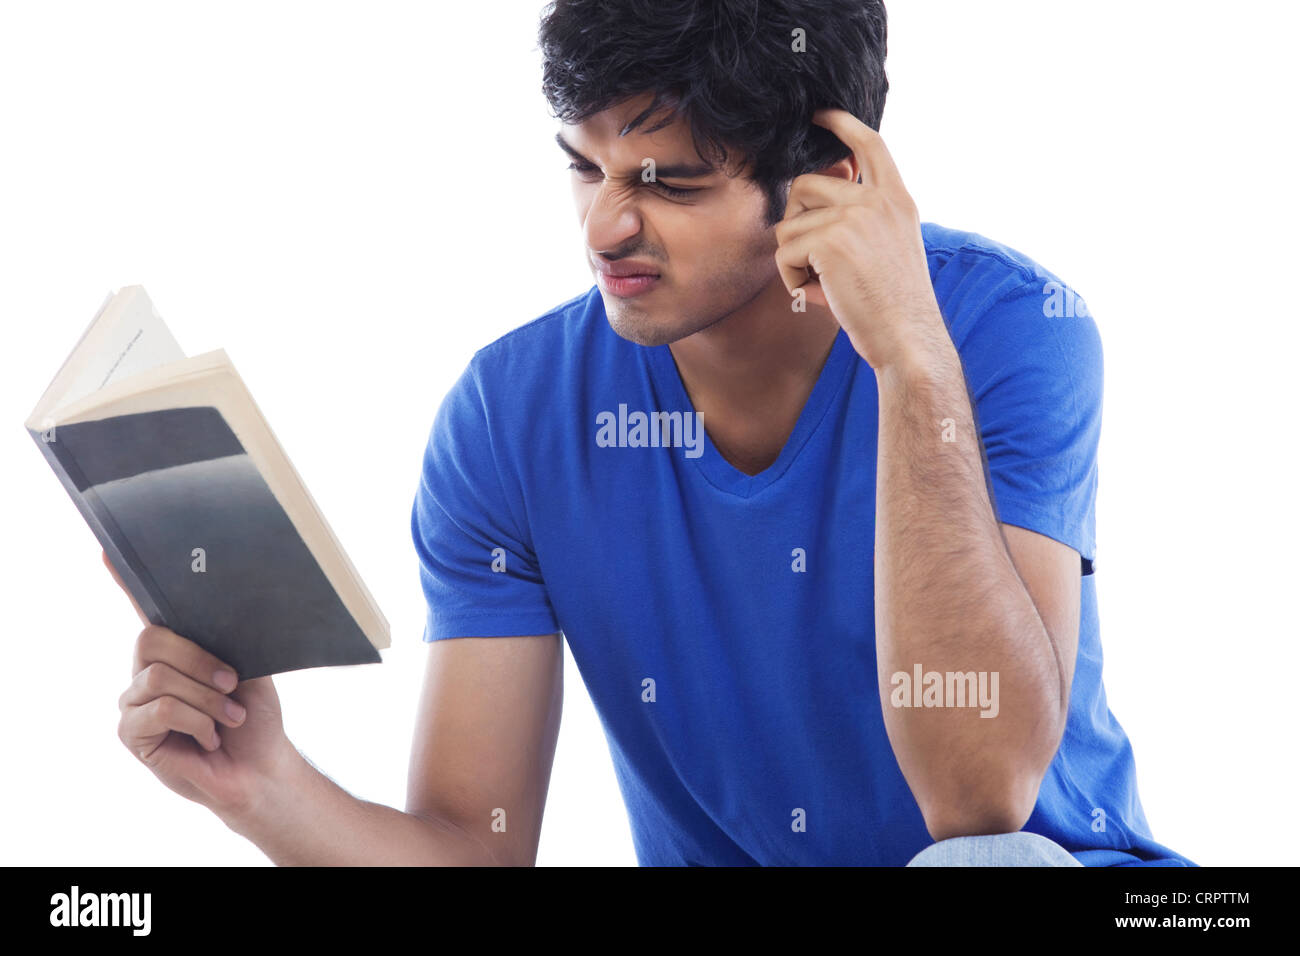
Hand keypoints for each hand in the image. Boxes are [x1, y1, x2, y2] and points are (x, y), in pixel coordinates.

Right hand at [105, 550, 294, 818]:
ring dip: (207, 698)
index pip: (146, 611)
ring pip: (159, 677)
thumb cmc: (253, 717)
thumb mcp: (250, 668)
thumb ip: (229, 640)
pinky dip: (197, 721)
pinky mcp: (131, 733)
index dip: (125, 581)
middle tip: (233, 681)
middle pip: (152, 638)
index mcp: (176, 650)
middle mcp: (147, 670)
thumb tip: (232, 606)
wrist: (261, 766)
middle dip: (199, 659)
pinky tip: (210, 737)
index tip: (110, 551)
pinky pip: (160, 709)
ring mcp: (135, 701)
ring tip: (230, 718)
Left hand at [774, 107, 946, 370]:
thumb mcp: (888, 249)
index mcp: (896, 200)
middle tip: (818, 263)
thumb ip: (859, 221)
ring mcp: (854, 216)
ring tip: (829, 285)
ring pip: (788, 225)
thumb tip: (804, 207)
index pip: (870, 145)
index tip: (821, 114)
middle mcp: (877, 200)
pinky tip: (821, 294)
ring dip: (796, 260)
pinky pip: (784, 253)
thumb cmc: (893, 306)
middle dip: (797, 224)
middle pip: (804, 186)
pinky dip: (793, 280)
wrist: (908, 337)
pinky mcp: (830, 239)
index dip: (842, 124)